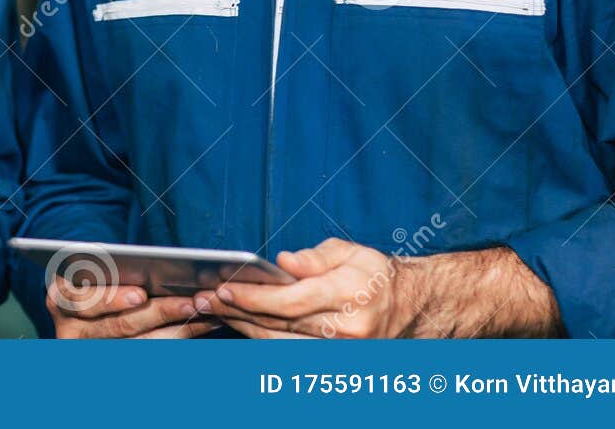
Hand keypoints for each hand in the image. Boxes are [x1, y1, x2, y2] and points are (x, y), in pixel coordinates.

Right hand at [47, 277, 218, 338]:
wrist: (83, 318)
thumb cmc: (91, 281)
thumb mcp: (89, 272)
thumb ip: (107, 268)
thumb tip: (150, 265)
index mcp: (59, 300)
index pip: (83, 301)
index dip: (112, 299)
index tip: (141, 295)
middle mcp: (70, 332)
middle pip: (119, 326)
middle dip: (159, 312)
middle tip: (191, 301)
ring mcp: (91, 352)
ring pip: (139, 345)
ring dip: (178, 329)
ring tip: (204, 312)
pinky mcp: (112, 363)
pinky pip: (150, 354)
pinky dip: (178, 338)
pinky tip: (201, 326)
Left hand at [198, 239, 405, 338]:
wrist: (411, 308)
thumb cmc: (376, 274)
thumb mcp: (351, 251)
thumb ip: (316, 257)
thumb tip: (283, 262)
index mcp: (349, 297)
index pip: (290, 302)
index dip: (252, 296)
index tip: (222, 287)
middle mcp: (345, 331)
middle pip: (278, 324)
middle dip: (237, 310)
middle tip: (203, 298)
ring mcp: (341, 353)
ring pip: (279, 343)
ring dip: (243, 326)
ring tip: (213, 309)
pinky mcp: (335, 362)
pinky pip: (289, 353)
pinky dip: (262, 339)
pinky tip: (240, 324)